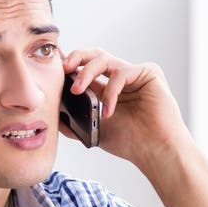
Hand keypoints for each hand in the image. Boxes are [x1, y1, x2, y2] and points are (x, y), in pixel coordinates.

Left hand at [61, 49, 194, 178]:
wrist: (154, 151)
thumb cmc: (130, 142)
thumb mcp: (93, 131)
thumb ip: (74, 122)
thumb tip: (53, 114)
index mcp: (108, 89)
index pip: (86, 69)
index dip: (70, 65)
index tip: (53, 68)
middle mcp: (121, 78)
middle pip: (95, 55)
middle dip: (76, 57)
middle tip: (63, 68)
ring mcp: (135, 74)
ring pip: (104, 60)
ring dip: (86, 73)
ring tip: (76, 91)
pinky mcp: (148, 72)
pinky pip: (120, 73)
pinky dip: (110, 93)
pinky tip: (108, 113)